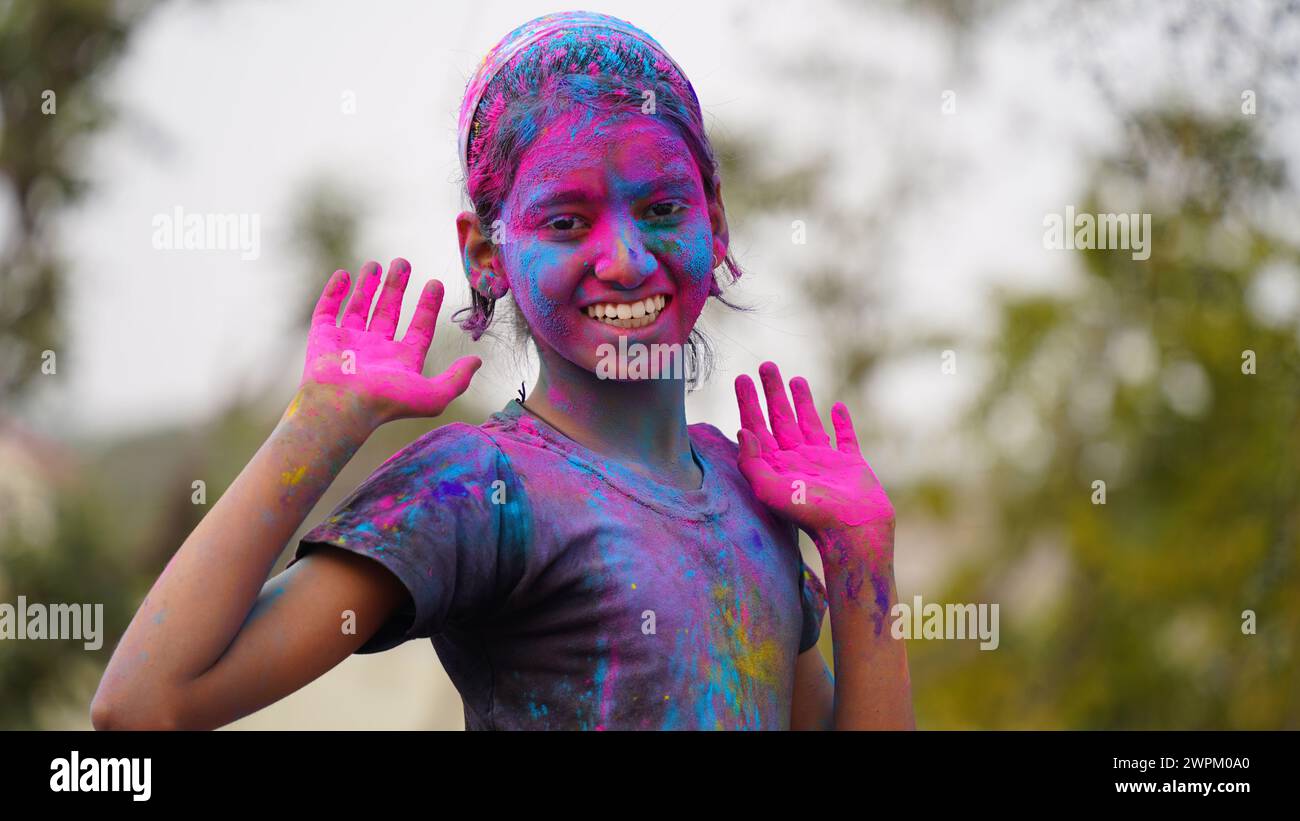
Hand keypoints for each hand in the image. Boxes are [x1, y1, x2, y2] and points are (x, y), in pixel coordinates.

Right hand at [300, 258, 480, 426]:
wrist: (342, 406)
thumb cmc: (387, 403)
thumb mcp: (433, 395)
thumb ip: (457, 379)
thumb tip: (478, 361)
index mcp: (400, 362)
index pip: (419, 329)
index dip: (428, 307)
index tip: (436, 283)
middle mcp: (375, 352)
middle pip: (388, 313)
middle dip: (396, 288)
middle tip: (403, 263)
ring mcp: (348, 344)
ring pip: (359, 308)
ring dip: (368, 286)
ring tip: (375, 264)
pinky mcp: (322, 339)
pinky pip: (327, 311)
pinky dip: (334, 292)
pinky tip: (344, 274)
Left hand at [734, 361, 894, 550]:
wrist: (853, 531)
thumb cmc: (809, 515)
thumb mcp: (770, 490)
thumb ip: (752, 462)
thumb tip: (741, 432)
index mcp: (777, 466)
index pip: (757, 428)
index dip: (748, 403)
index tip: (741, 379)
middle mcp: (798, 461)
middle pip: (781, 418)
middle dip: (772, 393)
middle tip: (765, 366)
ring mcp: (825, 462)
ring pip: (810, 423)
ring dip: (802, 401)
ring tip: (795, 378)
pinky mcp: (851, 464)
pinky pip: (845, 437)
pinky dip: (842, 422)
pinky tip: (837, 407)